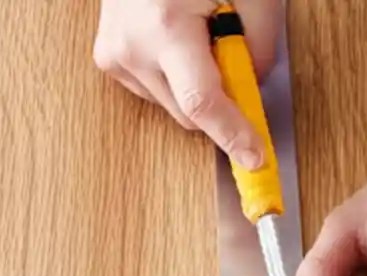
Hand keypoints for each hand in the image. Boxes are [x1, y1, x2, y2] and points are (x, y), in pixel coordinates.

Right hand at [93, 0, 280, 168]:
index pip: (202, 102)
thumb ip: (259, 43)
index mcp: (165, 26)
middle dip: (220, 99)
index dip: (232, 133)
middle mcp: (131, 45)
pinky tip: (176, 38)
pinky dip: (174, 75)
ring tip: (196, 32)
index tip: (254, 158)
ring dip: (195, 84)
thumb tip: (252, 87)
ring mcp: (114, 53)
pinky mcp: (107, 58)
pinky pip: (154, 90)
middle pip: (189, 113)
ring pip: (172, 105)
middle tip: (233, 56)